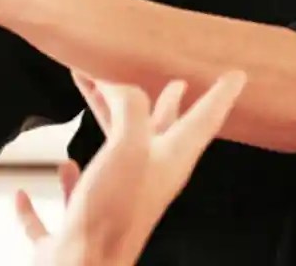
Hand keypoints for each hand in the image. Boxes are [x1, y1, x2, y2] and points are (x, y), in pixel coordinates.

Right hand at [16, 72, 246, 265]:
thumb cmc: (112, 213)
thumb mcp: (129, 146)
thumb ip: (129, 109)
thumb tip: (119, 81)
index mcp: (168, 162)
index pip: (203, 121)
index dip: (220, 96)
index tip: (236, 76)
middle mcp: (146, 180)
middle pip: (157, 133)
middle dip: (162, 104)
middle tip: (175, 81)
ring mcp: (114, 203)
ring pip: (113, 154)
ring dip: (105, 123)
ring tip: (96, 95)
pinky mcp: (82, 220)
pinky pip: (73, 194)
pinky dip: (63, 179)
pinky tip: (58, 166)